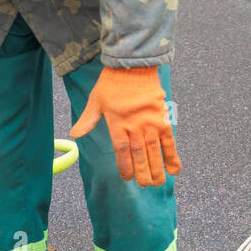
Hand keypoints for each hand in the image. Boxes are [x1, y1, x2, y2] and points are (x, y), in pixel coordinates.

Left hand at [70, 66, 180, 186]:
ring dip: (158, 170)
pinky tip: (175, 170)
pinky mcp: (164, 120)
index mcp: (117, 124)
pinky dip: (173, 156)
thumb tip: (74, 135)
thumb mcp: (96, 100)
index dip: (125, 167)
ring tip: (158, 183)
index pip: (121, 152)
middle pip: (139, 156)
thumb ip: (88, 119)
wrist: (134, 65)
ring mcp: (151, 124)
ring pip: (155, 153)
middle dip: (143, 173)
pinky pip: (170, 142)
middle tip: (145, 185)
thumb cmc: (113, 83)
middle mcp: (135, 127)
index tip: (128, 177)